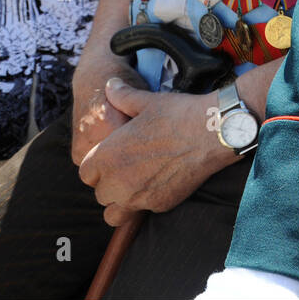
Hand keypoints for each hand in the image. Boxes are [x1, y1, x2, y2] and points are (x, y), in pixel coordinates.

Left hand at [77, 78, 233, 226]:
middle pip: (100, 194)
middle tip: (128, 169)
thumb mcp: (146, 101)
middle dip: (110, 184)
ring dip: (122, 202)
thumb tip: (110, 85)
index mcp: (107, 156)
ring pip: (115, 214)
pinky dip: (148, 202)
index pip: (86, 173)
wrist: (212, 133)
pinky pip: (143, 210)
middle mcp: (117, 181)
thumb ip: (122, 96)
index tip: (112, 158)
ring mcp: (138, 197)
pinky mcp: (159, 205)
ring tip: (137, 186)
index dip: (98, 166)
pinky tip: (162, 183)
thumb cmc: (177, 114)